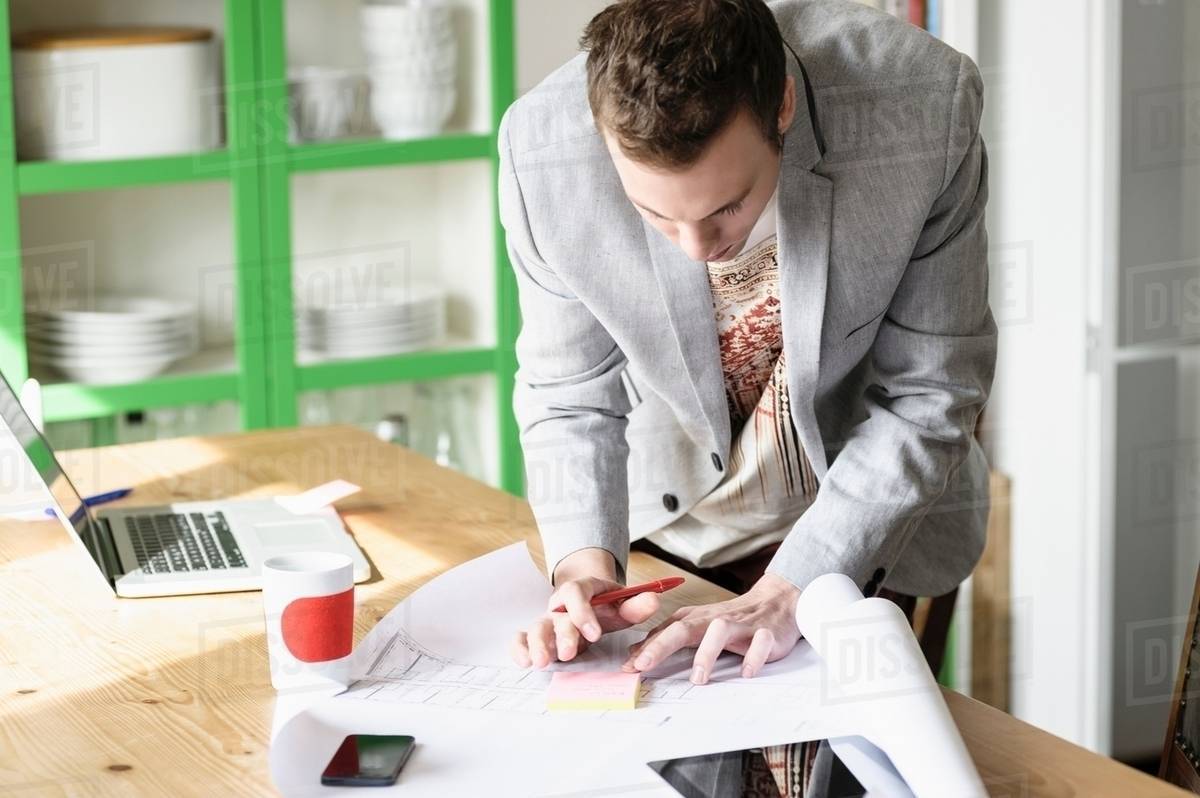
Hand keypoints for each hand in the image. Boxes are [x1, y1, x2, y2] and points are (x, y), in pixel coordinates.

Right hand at [509, 548, 660, 667]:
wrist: (589, 600)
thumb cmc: (606, 605)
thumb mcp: (623, 604)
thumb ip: (637, 604)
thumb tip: (653, 600)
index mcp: (580, 590)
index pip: (576, 593)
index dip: (583, 612)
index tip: (595, 634)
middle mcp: (560, 605)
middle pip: (556, 615)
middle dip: (563, 635)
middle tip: (570, 653)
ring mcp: (546, 620)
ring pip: (535, 628)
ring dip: (537, 645)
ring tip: (542, 662)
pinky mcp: (537, 635)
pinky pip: (520, 639)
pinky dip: (519, 649)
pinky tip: (524, 662)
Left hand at [621, 572, 801, 683]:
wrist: (777, 601)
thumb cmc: (732, 618)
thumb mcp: (697, 625)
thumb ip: (668, 638)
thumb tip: (636, 653)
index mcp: (697, 619)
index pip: (666, 631)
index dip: (646, 648)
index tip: (628, 667)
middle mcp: (715, 619)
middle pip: (684, 627)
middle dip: (662, 645)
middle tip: (644, 665)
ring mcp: (741, 625)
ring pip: (720, 631)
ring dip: (707, 653)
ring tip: (698, 678)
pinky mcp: (766, 632)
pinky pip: (760, 642)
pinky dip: (753, 656)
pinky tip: (746, 673)